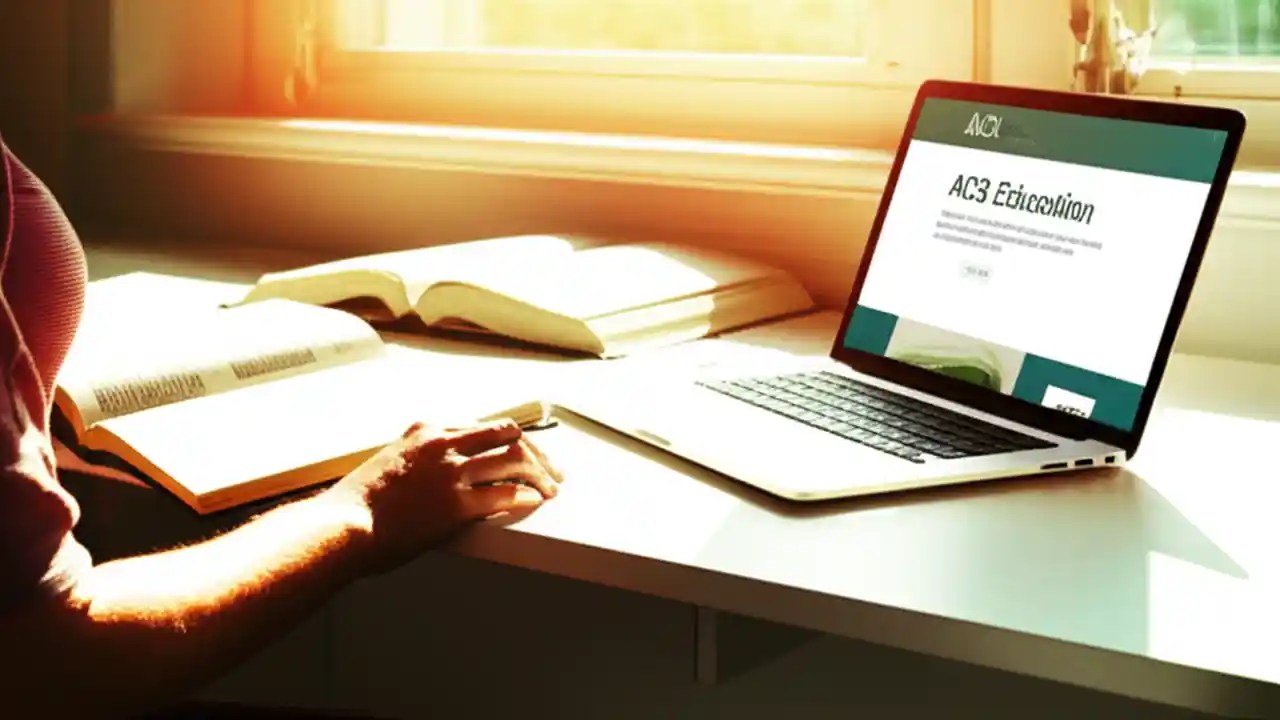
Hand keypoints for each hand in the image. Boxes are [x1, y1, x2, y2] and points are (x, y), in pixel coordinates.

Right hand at [322, 419, 563, 573]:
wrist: (340, 527)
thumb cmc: (358, 505)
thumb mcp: (390, 464)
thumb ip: (418, 460)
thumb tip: (440, 473)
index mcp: (427, 431)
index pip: (484, 426)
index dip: (513, 440)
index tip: (528, 452)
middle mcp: (443, 444)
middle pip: (507, 435)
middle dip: (537, 452)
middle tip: (552, 472)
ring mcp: (451, 473)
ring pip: (513, 460)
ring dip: (539, 476)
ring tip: (551, 490)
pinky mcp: (455, 504)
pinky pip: (504, 494)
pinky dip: (524, 496)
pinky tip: (533, 502)